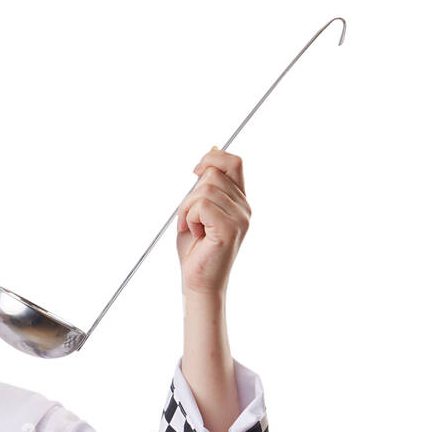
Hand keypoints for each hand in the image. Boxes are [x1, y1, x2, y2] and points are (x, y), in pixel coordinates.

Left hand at [176, 147, 249, 298]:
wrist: (198, 282)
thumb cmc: (196, 249)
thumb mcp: (197, 209)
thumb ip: (205, 184)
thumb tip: (212, 149)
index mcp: (239, 200)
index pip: (234, 162)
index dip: (212, 159)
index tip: (195, 173)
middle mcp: (244, 207)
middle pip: (212, 174)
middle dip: (190, 195)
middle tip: (189, 219)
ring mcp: (240, 218)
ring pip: (204, 190)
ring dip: (187, 210)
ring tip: (193, 229)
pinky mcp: (230, 229)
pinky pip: (201, 206)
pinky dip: (189, 218)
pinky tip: (195, 234)